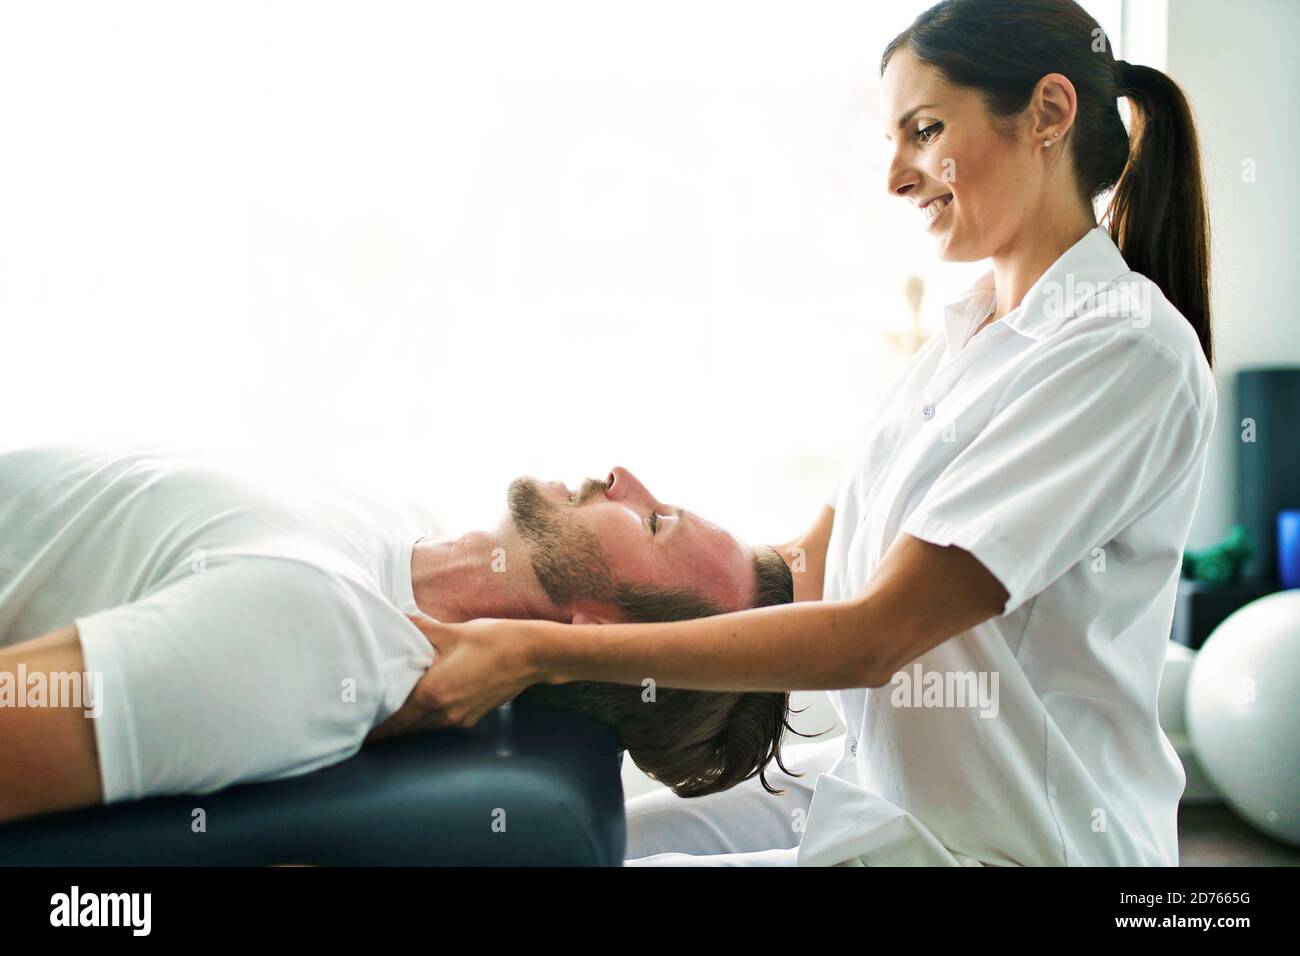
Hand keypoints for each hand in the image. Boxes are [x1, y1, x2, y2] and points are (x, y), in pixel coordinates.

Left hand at [368, 616, 550, 739]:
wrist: (534, 655)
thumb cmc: (494, 641)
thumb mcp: (453, 631)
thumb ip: (420, 628)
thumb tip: (396, 617)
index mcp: (434, 693)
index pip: (395, 720)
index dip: (375, 729)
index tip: (358, 731)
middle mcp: (445, 713)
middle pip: (407, 727)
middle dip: (388, 724)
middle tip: (368, 716)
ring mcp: (462, 718)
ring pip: (425, 725)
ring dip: (410, 720)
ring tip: (393, 708)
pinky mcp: (475, 715)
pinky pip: (443, 720)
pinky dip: (430, 715)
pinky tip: (428, 699)